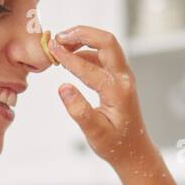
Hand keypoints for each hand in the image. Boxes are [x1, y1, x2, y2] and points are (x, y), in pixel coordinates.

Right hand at [50, 25, 162, 175]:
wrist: (133, 151)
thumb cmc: (115, 144)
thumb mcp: (95, 133)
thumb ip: (79, 111)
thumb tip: (63, 87)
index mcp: (117, 91)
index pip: (90, 67)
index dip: (68, 57)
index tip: (51, 49)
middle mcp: (124, 79)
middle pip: (107, 42)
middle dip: (82, 34)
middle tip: (59, 37)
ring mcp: (123, 76)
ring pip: (106, 46)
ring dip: (84, 40)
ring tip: (60, 45)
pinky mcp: (119, 78)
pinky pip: (103, 56)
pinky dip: (86, 50)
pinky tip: (71, 57)